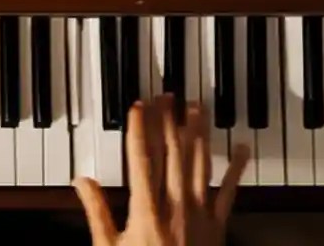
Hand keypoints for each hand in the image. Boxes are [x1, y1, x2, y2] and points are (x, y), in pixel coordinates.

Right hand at [73, 95, 249, 245]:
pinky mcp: (218, 227)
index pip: (141, 161)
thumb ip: (97, 213)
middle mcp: (175, 209)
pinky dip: (236, 170)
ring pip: (199, 166)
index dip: (140, 130)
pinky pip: (229, 193)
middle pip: (172, 155)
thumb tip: (82, 181)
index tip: (139, 106)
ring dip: (199, 134)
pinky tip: (241, 148)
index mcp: (146, 213)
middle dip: (169, 122)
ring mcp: (200, 216)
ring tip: (197, 106)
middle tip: (167, 95)